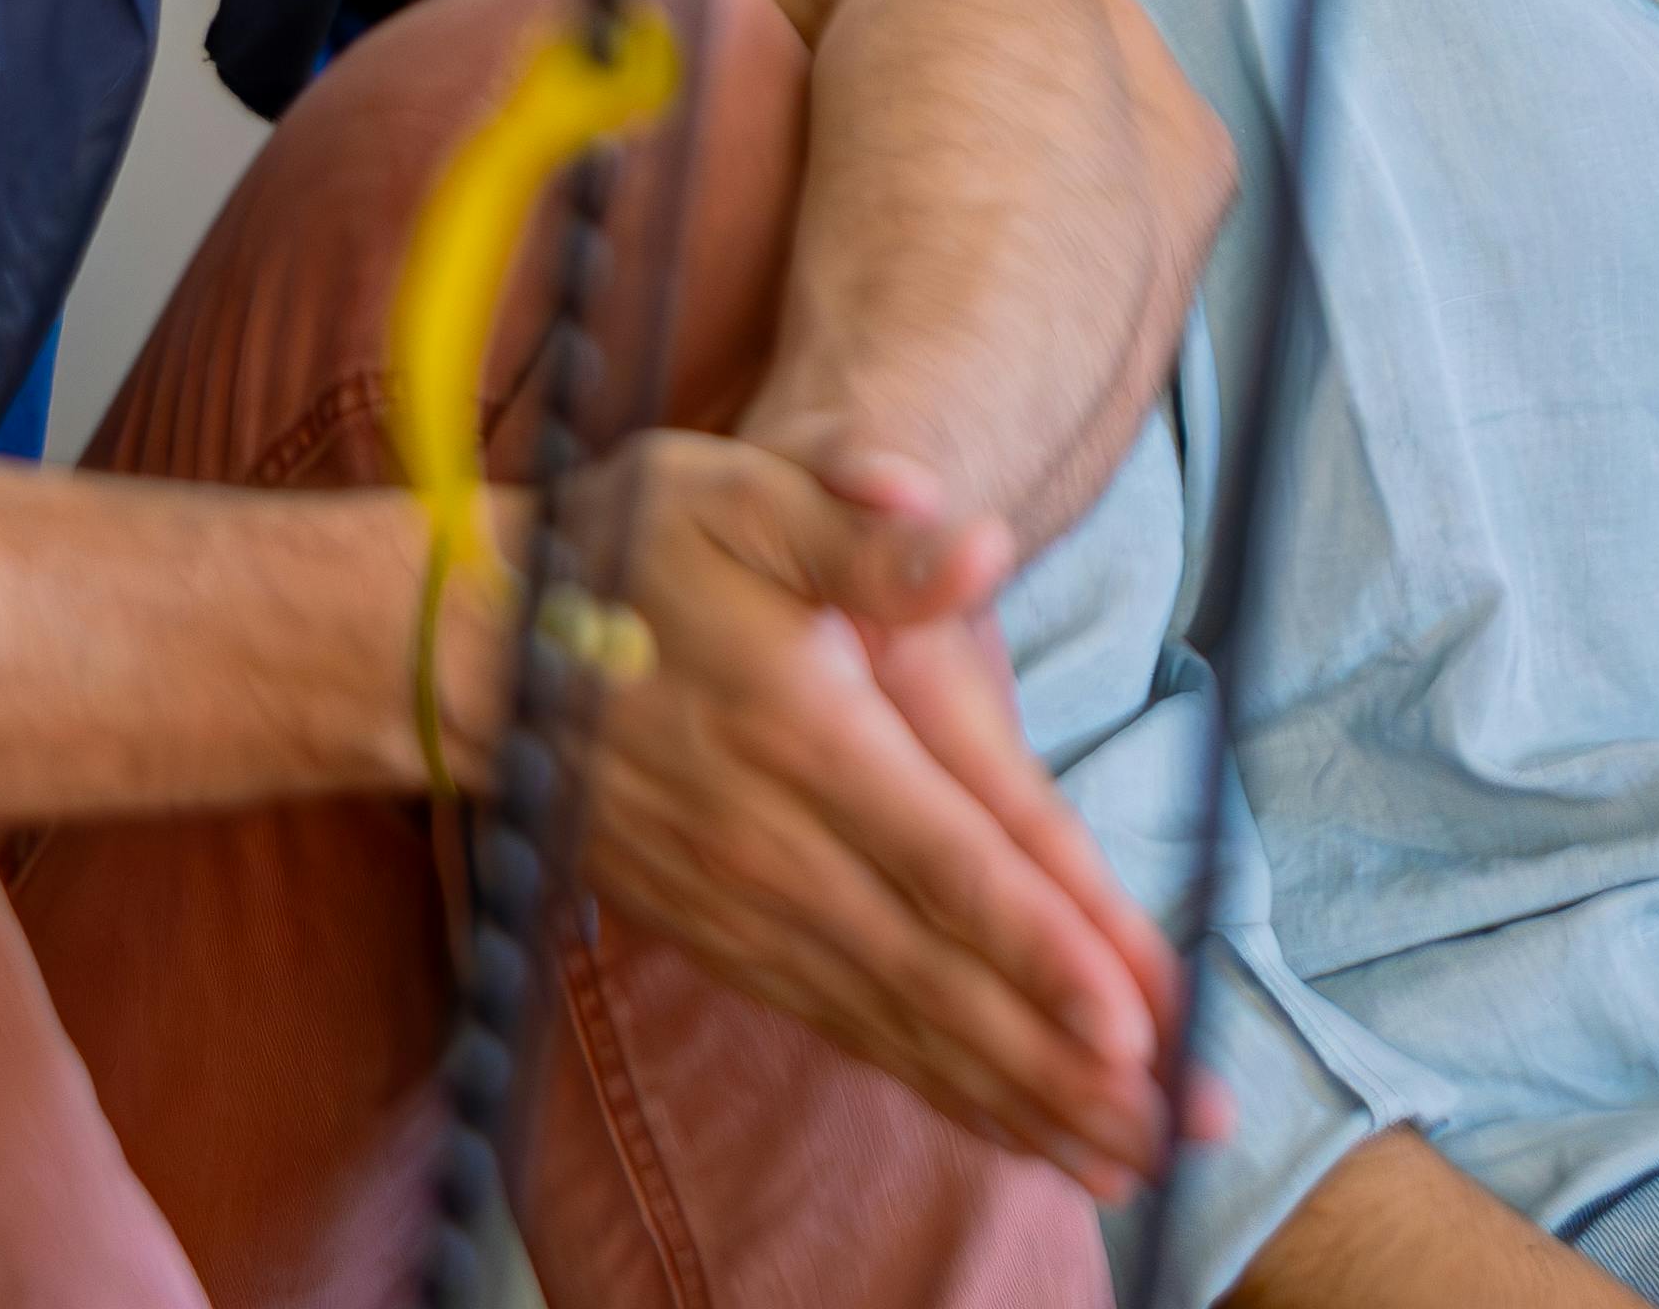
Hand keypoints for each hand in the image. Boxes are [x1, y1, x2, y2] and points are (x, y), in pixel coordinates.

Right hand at [548, 428, 1193, 1198]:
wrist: (477, 651)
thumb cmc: (629, 555)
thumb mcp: (741, 497)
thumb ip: (861, 530)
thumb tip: (977, 543)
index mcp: (805, 734)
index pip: (944, 858)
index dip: (1037, 944)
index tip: (1132, 1021)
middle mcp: (777, 847)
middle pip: (941, 974)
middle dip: (1065, 1060)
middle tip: (1180, 1129)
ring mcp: (747, 910)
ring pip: (901, 1025)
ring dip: (1019, 1097)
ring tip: (1128, 1161)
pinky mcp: (729, 941)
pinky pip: (850, 1029)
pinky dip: (940, 1084)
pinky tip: (1016, 1128)